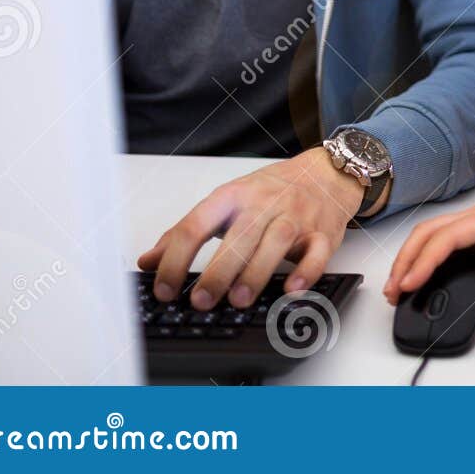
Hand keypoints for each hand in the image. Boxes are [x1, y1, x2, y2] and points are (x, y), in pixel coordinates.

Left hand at [136, 148, 364, 310]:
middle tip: (202, 300)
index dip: (176, 258)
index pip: (197, 225)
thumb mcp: (226, 201)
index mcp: (233, 196)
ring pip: (277, 242)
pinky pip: (317, 252)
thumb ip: (187, 231)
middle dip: (219, 271)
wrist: (326, 173)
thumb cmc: (272, 190)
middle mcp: (264, 204)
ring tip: (239, 300)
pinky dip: (306, 271)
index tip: (165, 289)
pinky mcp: (323, 233)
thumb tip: (148, 261)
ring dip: (257, 272)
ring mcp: (296, 217)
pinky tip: (292, 290)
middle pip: (239, 235)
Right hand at [382, 199, 474, 333]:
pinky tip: (417, 277)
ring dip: (410, 257)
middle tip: (393, 292)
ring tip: (397, 288)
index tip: (408, 285)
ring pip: (431, 234)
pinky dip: (423, 257)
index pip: (447, 237)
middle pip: (429, 231)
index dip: (423, 261)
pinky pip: (442, 241)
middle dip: (406, 260)